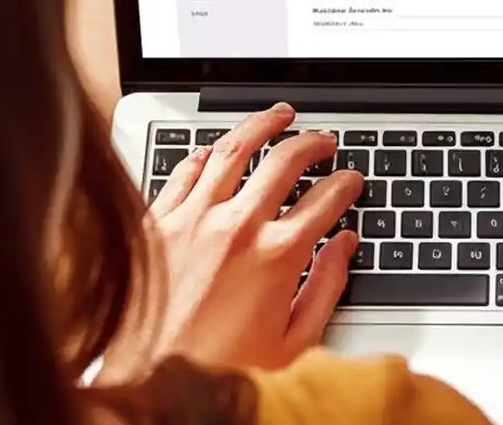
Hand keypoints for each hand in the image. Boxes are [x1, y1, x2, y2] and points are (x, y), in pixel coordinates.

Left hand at [103, 103, 362, 378]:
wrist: (151, 388)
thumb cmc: (221, 370)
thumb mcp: (296, 341)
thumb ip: (328, 285)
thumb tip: (345, 247)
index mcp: (278, 256)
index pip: (326, 199)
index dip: (347, 184)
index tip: (352, 180)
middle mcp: (236, 228)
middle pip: (285, 161)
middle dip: (313, 143)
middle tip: (323, 140)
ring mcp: (193, 220)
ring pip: (233, 150)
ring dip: (262, 125)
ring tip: (278, 115)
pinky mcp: (156, 223)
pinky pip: (184, 171)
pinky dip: (206, 153)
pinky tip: (217, 148)